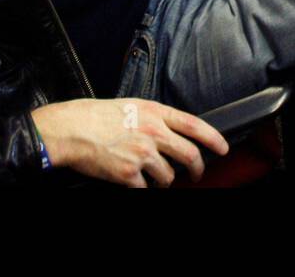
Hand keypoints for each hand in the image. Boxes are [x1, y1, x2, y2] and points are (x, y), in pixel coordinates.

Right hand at [32, 98, 228, 187]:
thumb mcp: (132, 106)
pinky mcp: (129, 174)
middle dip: (196, 169)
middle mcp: (153, 133)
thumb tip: (171, 133)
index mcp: (155, 113)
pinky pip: (145, 189)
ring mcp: (142, 154)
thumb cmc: (96, 116)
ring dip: (164, 181)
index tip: (222, 148)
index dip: (213, 138)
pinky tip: (134, 182)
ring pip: (168, 176)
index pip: (195, 125)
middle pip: (189, 155)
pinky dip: (142, 189)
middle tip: (195, 174)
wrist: (72, 129)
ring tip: (153, 178)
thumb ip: (154, 118)